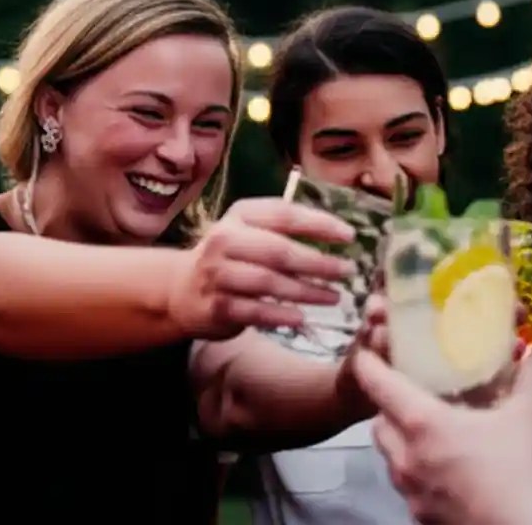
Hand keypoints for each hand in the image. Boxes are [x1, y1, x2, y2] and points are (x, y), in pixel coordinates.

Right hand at [169, 198, 355, 340]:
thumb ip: (287, 230)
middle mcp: (225, 240)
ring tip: (334, 296)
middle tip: (347, 271)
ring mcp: (217, 274)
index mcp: (241, 215)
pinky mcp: (214, 306)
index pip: (285, 215)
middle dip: (318, 262)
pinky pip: (253, 311)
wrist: (182, 289)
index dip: (320, 224)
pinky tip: (302, 317)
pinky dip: (279, 315)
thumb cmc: (233, 257)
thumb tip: (341, 235)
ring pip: (268, 282)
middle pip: (279, 251)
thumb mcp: (253, 232)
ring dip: (306, 291)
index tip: (350, 235)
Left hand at [353, 350, 531, 524]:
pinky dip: (419, 473)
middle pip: (379, 426)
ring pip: (391, 460)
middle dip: (388, 407)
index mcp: (424, 425)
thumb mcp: (531, 416)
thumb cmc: (523, 472)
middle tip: (412, 394)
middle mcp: (408, 460)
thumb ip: (531, 380)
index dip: (369, 365)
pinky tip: (449, 471)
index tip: (367, 352)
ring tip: (432, 433)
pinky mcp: (425, 519)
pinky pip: (410, 489)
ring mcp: (413, 495)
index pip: (379, 386)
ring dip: (402, 442)